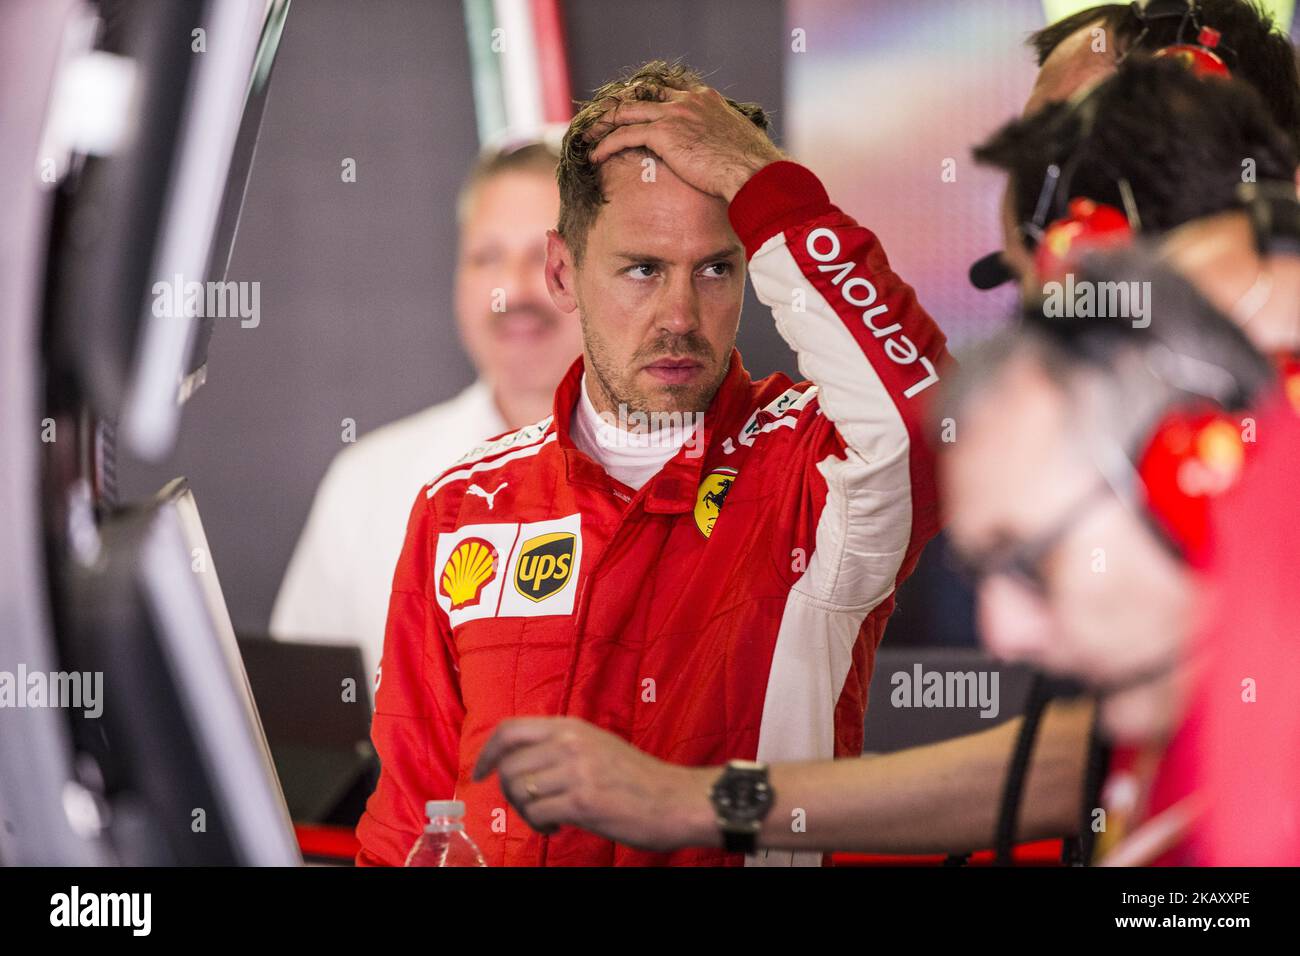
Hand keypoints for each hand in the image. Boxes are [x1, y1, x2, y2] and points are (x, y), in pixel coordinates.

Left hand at [472, 716, 719, 852]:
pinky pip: (537, 812)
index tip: (480, 772)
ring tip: (547, 817)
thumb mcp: (597, 746)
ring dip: (525, 810)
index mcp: (572, 727)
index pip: (511, 729)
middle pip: (510, 765)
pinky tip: (558, 825)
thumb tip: (522, 762)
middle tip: (528, 806)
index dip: (488, 752)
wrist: (675, 800)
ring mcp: (576, 771)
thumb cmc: (638, 779)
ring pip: (519, 790)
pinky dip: (540, 824)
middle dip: (509, 792)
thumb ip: (562, 747)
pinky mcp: (582, 800)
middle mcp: (570, 742)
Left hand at [586, 85, 784, 201]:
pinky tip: (595, 155)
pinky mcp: (663, 132)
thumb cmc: (750, 167)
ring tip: (587, 137)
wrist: (753, 172)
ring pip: (626, 112)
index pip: (666, 92)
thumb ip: (719, 140)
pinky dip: (606, 144)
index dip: (644, 102)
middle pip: (640, 96)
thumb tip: (717, 156)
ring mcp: (674, 113)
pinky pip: (625, 135)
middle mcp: (687, 100)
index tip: (630, 113)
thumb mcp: (735, 144)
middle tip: (599, 120)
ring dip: (603, 124)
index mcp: (704, 99)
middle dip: (616, 108)